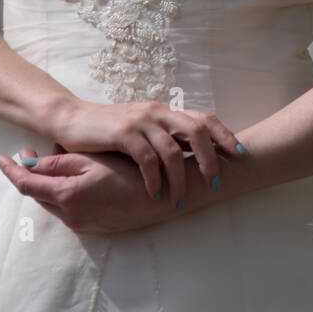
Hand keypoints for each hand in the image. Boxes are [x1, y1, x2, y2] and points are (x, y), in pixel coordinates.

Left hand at [0, 144, 185, 233]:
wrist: (162, 198)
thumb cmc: (130, 173)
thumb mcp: (91, 162)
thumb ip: (58, 164)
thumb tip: (29, 162)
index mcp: (66, 196)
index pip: (27, 184)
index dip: (11, 170)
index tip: (0, 158)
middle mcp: (70, 216)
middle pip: (38, 194)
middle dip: (29, 175)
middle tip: (26, 152)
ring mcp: (82, 224)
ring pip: (53, 202)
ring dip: (47, 183)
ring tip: (51, 159)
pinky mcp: (94, 228)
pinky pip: (68, 209)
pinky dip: (63, 192)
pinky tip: (73, 176)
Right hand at [53, 98, 243, 206]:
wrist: (71, 119)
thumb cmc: (108, 129)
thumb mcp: (142, 129)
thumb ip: (164, 136)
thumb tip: (193, 156)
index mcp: (165, 110)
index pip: (204, 119)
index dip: (225, 136)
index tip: (241, 156)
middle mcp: (157, 111)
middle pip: (196, 132)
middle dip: (210, 160)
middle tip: (214, 183)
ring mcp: (141, 121)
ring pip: (172, 151)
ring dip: (180, 179)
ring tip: (180, 200)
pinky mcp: (123, 133)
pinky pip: (147, 159)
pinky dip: (154, 179)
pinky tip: (154, 194)